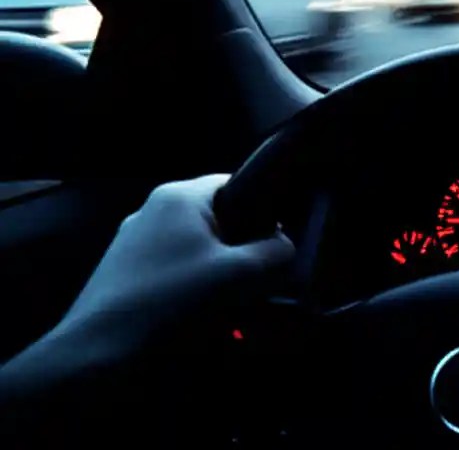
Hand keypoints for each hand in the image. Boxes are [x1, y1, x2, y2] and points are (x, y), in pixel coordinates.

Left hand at [1, 175, 293, 443]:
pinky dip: (193, 288)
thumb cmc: (170, 299)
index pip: (235, 183)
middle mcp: (154, 209)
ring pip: (197, 249)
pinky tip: (202, 317)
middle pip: (218, 220)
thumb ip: (273, 253)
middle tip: (256, 282)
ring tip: (231, 307)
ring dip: (219, 275)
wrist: (100, 347)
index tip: (275, 245)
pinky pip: (175, 270)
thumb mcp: (237, 275)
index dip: (263, 210)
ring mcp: (134, 240)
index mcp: (179, 196)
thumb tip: (285, 246)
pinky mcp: (125, 270)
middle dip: (241, 252)